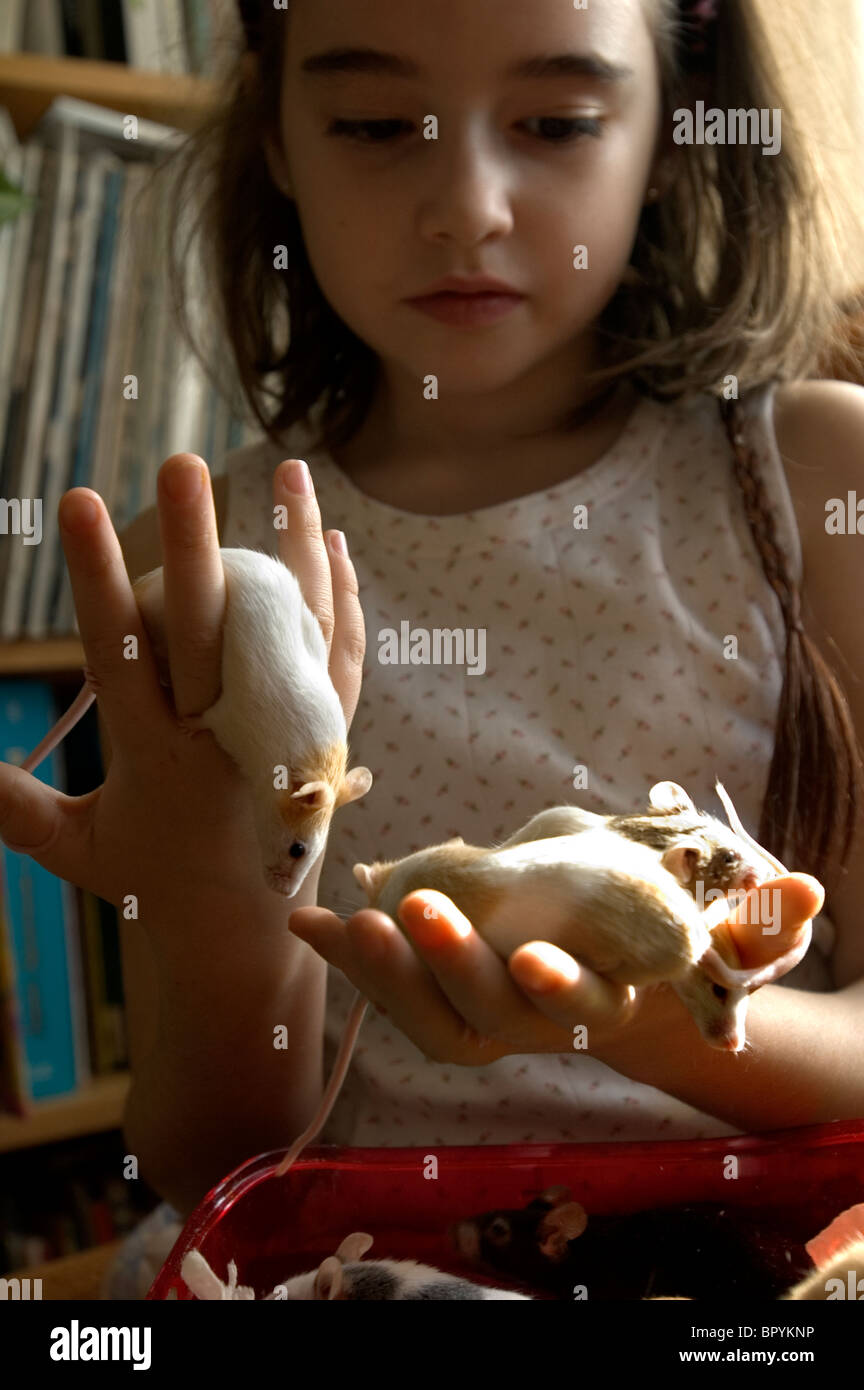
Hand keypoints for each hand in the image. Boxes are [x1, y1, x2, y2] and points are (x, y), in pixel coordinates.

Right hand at [0, 456, 365, 933]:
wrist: (248, 935)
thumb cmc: (152, 885)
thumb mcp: (78, 848)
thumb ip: (18, 807)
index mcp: (155, 754)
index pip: (118, 651)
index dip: (97, 579)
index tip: (80, 502)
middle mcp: (222, 734)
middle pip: (207, 625)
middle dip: (191, 542)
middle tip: (182, 464)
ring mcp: (282, 729)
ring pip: (293, 625)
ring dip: (295, 543)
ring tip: (291, 468)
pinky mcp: (327, 732)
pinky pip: (343, 657)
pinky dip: (340, 599)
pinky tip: (333, 543)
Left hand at [287, 874, 823, 1063]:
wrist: (591, 952)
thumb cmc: (641, 924)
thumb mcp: (697, 919)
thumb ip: (751, 916)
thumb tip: (810, 891)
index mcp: (601, 1000)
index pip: (582, 1007)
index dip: (558, 986)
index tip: (531, 955)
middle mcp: (536, 1024)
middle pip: (491, 1015)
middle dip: (451, 965)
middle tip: (412, 909)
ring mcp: (479, 1018)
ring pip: (429, 1016)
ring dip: (382, 971)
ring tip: (343, 919)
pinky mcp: (431, 1002)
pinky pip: (385, 990)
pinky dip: (344, 957)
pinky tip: (300, 919)